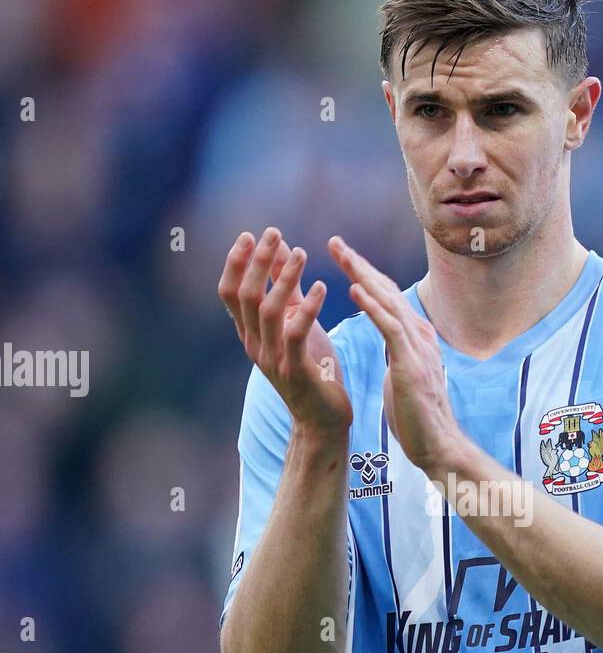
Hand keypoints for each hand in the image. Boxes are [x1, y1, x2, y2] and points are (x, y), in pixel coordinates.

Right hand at [218, 227, 351, 435]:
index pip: (230, 294)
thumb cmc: (313, 367)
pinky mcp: (296, 372)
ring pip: (268, 311)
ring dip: (284, 279)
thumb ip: (288, 289)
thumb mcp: (297, 322)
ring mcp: (272, 360)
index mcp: (250, 333)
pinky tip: (322, 287)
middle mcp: (254, 345)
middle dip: (258, 261)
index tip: (250, 235)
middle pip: (245, 296)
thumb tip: (280, 250)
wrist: (322, 419)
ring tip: (302, 252)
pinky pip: (296, 334)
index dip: (235, 263)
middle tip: (274, 233)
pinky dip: (308, 308)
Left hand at [328, 236, 465, 477]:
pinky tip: (353, 289)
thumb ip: (400, 352)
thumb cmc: (418, 416)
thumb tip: (392, 341)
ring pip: (388, 301)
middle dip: (359, 265)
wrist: (437, 446)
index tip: (341, 256)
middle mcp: (419, 335)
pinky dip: (372, 306)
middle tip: (334, 242)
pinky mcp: (411, 364)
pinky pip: (389, 328)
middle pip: (386, 290)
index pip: (386, 297)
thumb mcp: (405, 374)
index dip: (364, 274)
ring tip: (340, 254)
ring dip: (362, 275)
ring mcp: (417, 348)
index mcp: (415, 337)